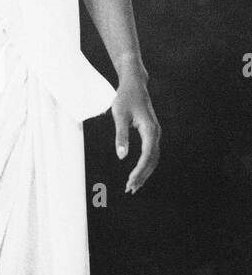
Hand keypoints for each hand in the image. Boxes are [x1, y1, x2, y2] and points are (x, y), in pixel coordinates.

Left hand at [112, 73, 160, 194]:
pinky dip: (145, 165)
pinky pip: (151, 153)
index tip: (130, 181)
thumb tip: (122, 156)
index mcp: (150, 129)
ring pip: (153, 158)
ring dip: (144, 173)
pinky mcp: (151, 134)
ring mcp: (155, 134)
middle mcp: (156, 133)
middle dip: (142, 175)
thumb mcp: (119, 115)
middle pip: (153, 160)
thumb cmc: (125, 98)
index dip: (139, 170)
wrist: (134, 85)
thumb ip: (121, 136)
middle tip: (130, 189)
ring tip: (133, 186)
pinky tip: (137, 173)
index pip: (147, 155)